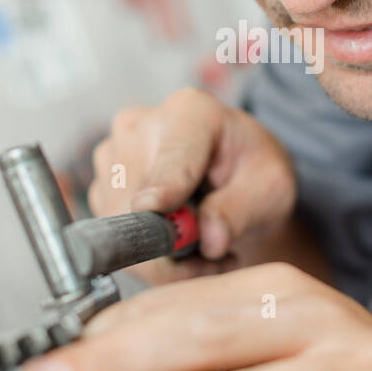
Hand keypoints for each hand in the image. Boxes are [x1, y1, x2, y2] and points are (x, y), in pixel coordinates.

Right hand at [87, 89, 296, 284]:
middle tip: (216, 257)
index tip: (153, 208)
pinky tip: (180, 244)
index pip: (171, 157)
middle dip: (173, 246)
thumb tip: (209, 239)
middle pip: (136, 200)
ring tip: (205, 246)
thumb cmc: (252, 170)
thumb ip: (239, 210)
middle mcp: (141, 125)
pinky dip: (149, 255)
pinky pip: (116, 235)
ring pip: (121, 225)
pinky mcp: (102, 184)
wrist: (233, 170)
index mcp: (190, 113)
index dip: (162, 187)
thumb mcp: (269, 187)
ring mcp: (114, 153)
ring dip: (164, 257)